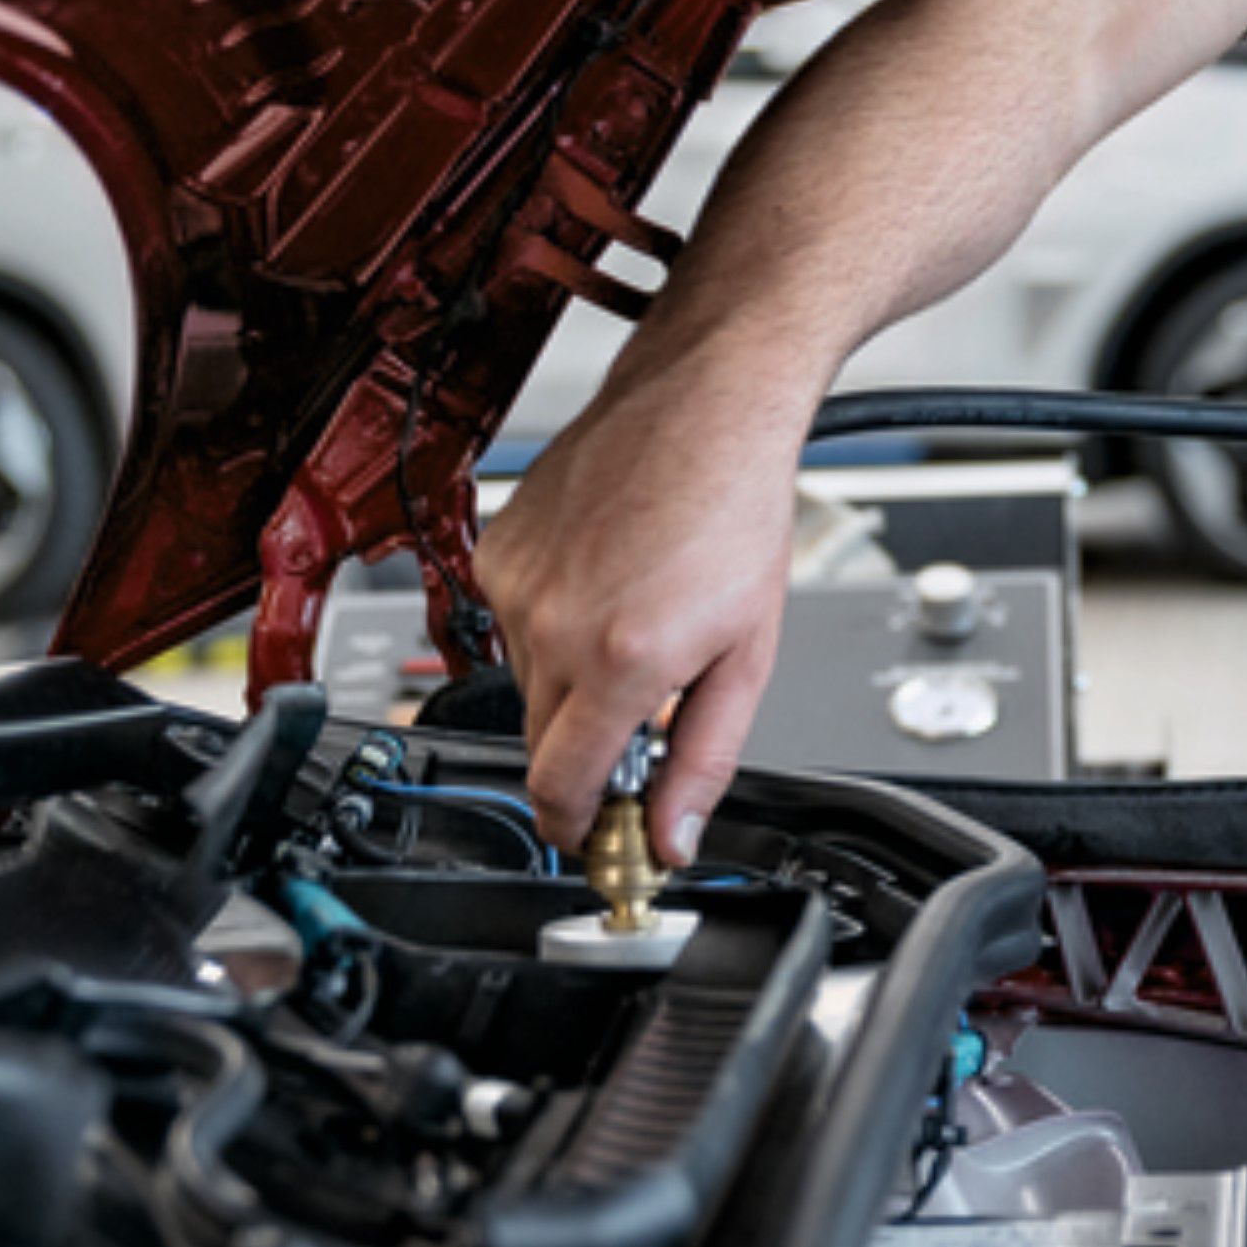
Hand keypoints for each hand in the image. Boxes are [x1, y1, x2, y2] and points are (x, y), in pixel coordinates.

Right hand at [472, 358, 806, 860]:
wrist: (705, 407)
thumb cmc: (737, 510)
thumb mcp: (749, 653)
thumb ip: (705, 757)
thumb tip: (673, 836)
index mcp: (619, 662)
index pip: (562, 789)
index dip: (579, 828)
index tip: (597, 838)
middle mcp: (552, 626)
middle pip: (541, 743)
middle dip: (587, 752)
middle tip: (641, 728)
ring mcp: (515, 585)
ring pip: (528, 682)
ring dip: (573, 680)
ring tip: (638, 622)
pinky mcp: (496, 551)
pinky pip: (511, 622)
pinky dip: (552, 624)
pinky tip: (605, 584)